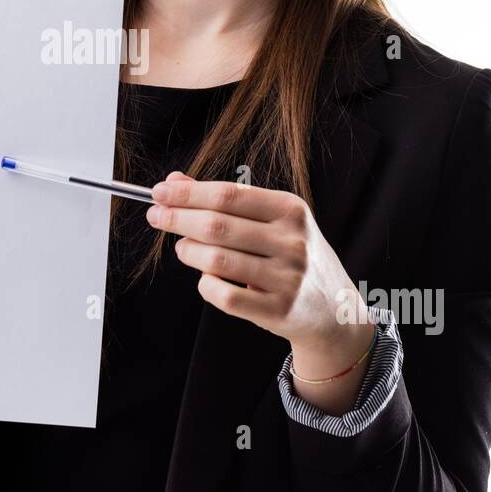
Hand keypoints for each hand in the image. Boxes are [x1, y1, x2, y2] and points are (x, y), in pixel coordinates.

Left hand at [145, 170, 364, 349]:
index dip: (188, 193)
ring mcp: (287, 278)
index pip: (228, 195)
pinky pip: (225, 296)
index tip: (159, 192)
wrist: (334, 309)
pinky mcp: (279, 310)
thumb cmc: (292, 256)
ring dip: (188, 251)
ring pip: (217, 261)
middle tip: (156, 216)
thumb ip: (226, 200)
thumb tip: (175, 180)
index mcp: (291, 210)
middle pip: (218, 225)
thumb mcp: (271, 220)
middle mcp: (292, 241)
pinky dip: (206, 284)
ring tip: (183, 248)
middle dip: (178, 218)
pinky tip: (206, 278)